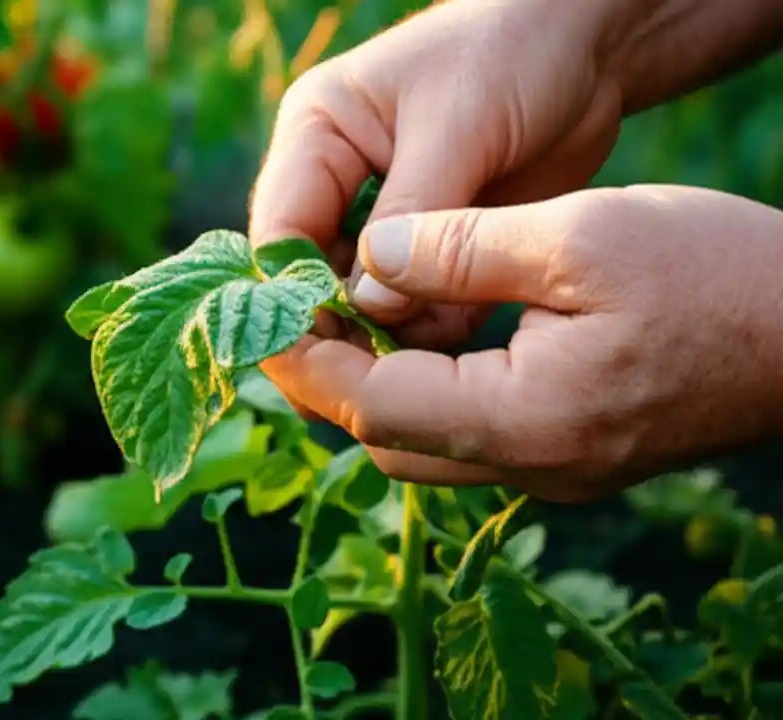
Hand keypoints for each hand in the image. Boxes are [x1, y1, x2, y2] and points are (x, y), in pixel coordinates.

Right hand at [251, 0, 627, 348]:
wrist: (593, 48)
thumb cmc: (514, 54)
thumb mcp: (457, 127)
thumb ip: (413, 215)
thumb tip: (369, 308)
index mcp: (318, 135)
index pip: (281, 229)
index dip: (290, 293)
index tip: (314, 353)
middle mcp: (339, 183)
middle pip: (312, 276)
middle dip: (335, 330)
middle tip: (356, 390)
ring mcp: (386, 220)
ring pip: (362, 302)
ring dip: (385, 339)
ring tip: (415, 382)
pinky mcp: (435, 249)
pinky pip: (416, 307)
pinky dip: (430, 336)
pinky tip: (454, 366)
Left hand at [262, 185, 782, 501]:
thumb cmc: (714, 276)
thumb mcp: (580, 238)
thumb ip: (460, 250)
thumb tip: (369, 256)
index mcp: (523, 419)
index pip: (372, 405)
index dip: (306, 362)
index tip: (258, 323)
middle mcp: (532, 465)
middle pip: (388, 438)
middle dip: (330, 382)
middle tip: (294, 317)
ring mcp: (557, 469)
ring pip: (426, 446)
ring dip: (376, 390)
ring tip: (347, 319)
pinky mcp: (577, 456)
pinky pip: (471, 439)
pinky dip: (427, 396)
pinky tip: (424, 339)